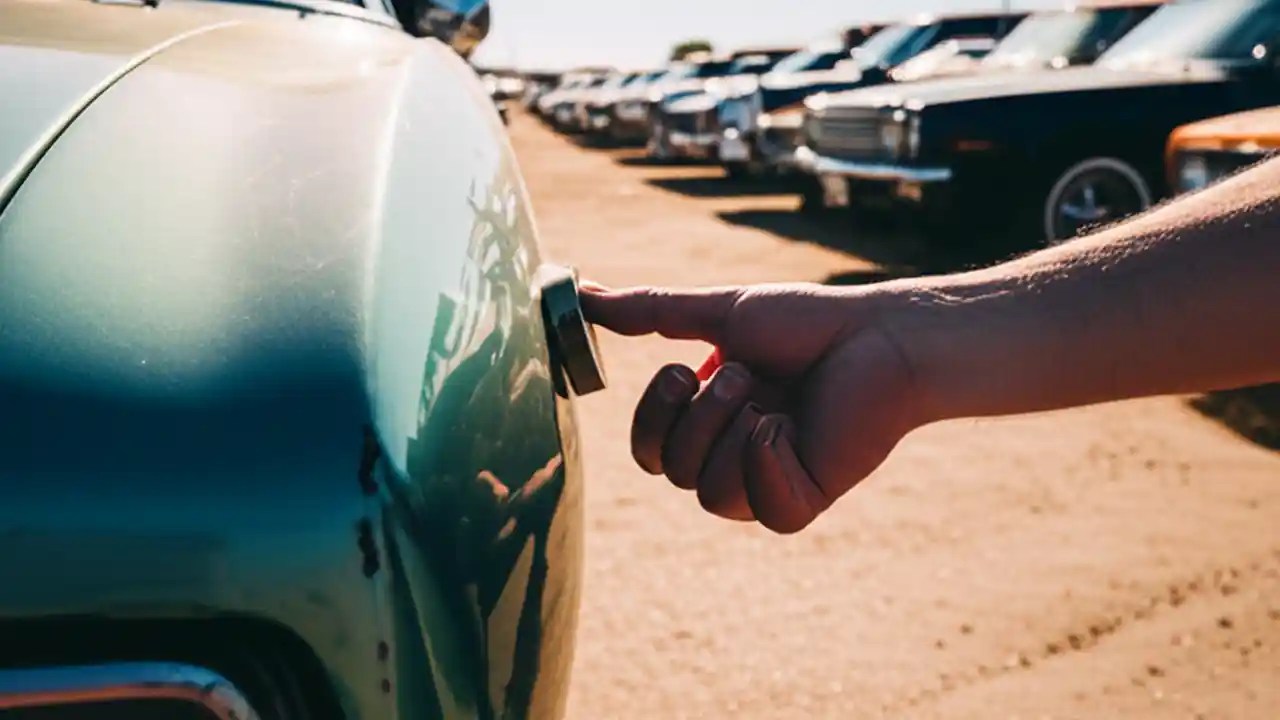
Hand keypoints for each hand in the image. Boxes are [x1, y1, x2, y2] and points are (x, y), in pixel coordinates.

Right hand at [581, 283, 923, 533]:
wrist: (878, 336)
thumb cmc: (807, 322)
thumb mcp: (718, 314)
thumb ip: (650, 312)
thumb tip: (581, 292)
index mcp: (712, 421)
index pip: (650, 452)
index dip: (652, 418)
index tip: (684, 371)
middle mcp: (735, 455)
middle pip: (674, 472)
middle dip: (698, 420)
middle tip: (743, 377)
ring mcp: (769, 481)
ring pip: (711, 494)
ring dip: (734, 432)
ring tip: (775, 398)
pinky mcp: (805, 499)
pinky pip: (762, 509)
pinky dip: (766, 464)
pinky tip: (790, 430)